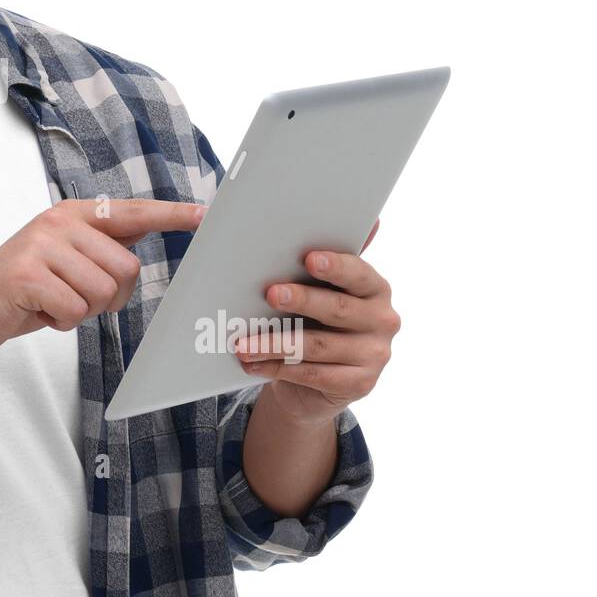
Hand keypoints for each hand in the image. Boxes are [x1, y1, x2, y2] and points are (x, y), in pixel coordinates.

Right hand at [0, 197, 205, 355]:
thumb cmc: (21, 289)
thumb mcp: (62, 258)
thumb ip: (98, 246)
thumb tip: (142, 236)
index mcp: (71, 215)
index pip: (131, 212)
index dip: (171, 215)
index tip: (204, 215)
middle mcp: (58, 222)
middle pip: (125, 268)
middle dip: (107, 297)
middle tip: (73, 299)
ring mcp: (41, 246)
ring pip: (103, 292)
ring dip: (82, 311)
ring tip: (52, 303)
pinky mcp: (28, 275)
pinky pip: (76, 310)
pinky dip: (61, 322)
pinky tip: (38, 311)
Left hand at [230, 218, 397, 422]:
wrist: (316, 380)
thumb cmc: (310, 319)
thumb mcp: (313, 290)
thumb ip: (300, 257)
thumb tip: (215, 212)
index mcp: (374, 287)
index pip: (358, 273)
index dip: (336, 266)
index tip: (309, 258)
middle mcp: (382, 319)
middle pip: (338, 308)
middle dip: (302, 300)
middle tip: (270, 293)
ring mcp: (374, 354)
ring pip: (318, 346)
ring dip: (275, 342)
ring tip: (243, 342)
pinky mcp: (359, 384)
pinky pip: (313, 374)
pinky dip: (278, 368)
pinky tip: (251, 363)